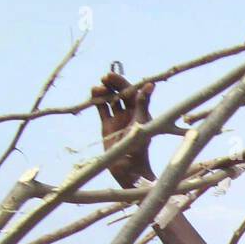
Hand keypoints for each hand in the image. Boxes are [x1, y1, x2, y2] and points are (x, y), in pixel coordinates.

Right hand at [91, 72, 155, 188]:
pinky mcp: (107, 125)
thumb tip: (151, 84)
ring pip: (109, 99)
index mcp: (141, 111)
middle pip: (120, 93)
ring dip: (104, 91)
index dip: (122, 82)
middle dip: (112, 84)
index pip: (131, 91)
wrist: (129, 167)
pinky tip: (93, 93)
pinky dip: (96, 100)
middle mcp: (129, 113)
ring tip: (98, 88)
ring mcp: (118, 118)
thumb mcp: (142, 122)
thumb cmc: (140, 146)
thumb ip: (143, 104)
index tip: (111, 76)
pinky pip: (101, 109)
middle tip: (104, 78)